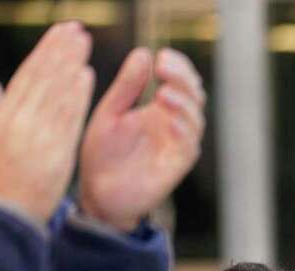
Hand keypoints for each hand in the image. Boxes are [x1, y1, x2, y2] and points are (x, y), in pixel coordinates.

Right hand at [0, 22, 94, 223]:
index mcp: (3, 118)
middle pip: (40, 79)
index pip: (25, 79)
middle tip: (75, 29)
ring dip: (69, 64)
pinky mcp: (53, 151)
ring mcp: (35, 135)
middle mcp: (18, 121)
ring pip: (53, 92)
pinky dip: (75, 95)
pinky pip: (66, 117)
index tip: (57, 37)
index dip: (42, 55)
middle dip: (58, 51)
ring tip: (83, 43)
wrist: (6, 216)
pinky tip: (87, 76)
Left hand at [78, 47, 205, 231]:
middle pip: (194, 96)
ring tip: (162, 92)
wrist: (98, 194)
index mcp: (159, 110)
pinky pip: (189, 145)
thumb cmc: (102, 155)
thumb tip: (144, 52)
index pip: (181, 82)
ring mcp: (177, 146)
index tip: (162, 56)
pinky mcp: (176, 166)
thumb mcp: (110, 112)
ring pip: (196, 118)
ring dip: (183, 102)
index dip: (178, 66)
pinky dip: (183, 129)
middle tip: (163, 67)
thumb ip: (128, 86)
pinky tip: (168, 118)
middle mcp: (173, 126)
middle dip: (183, 78)